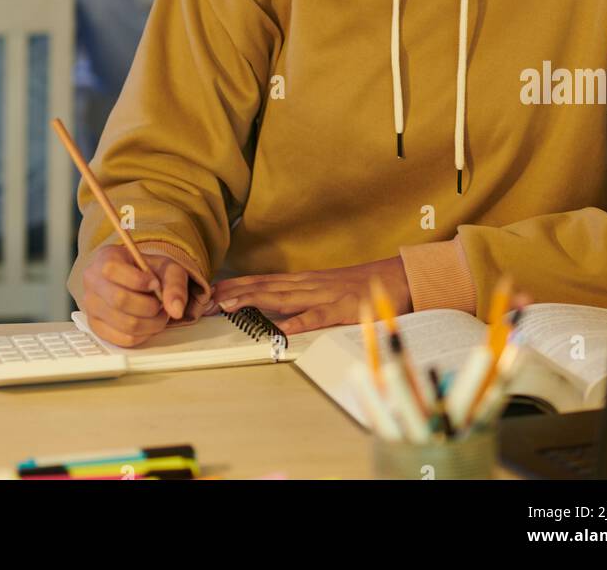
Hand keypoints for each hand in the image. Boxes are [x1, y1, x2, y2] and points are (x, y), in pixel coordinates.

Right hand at [82, 244, 214, 346]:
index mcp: (106, 258)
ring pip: (124, 323)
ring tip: (158, 314)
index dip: (139, 280)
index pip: (112, 270)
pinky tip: (148, 324)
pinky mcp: (96, 327)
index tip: (155, 284)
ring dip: (150, 323)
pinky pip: (123, 339)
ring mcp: (91, 306)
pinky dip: (143, 335)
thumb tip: (176, 309)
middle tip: (160, 304)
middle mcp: (93, 282)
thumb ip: (174, 283)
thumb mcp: (166, 267)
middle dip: (149, 306)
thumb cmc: (147, 272)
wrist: (136, 281)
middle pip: (119, 300)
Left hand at [210, 257, 412, 335]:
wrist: (398, 276)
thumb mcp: (328, 289)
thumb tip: (280, 310)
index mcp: (306, 282)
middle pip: (266, 287)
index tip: (212, 290)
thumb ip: (305, 297)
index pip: (265, 281)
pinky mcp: (345, 308)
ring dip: (255, 300)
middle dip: (236, 292)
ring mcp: (326, 295)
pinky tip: (284, 330)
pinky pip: (320, 316)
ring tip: (230, 306)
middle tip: (207, 298)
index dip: (239, 285)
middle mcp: (310, 285)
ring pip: (284, 298)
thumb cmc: (363, 285)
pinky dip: (302, 322)